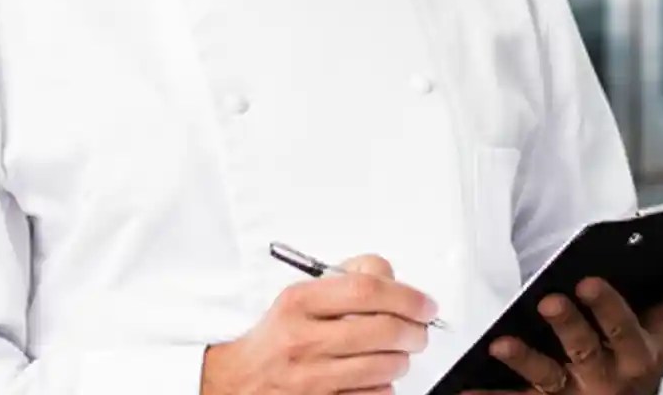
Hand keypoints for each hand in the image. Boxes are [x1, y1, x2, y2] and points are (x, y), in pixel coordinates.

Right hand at [201, 254, 438, 394]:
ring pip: (387, 365)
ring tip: (395, 353)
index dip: (406, 295)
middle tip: (420, 329)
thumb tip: (391, 278)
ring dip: (402, 358)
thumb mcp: (298, 298)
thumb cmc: (277, 339)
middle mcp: (303, 340)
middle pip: (384, 329)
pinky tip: (373, 377)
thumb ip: (344, 281)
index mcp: (297, 304)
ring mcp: (312, 379)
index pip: (366, 289)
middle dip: (416, 330)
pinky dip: (385, 385)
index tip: (424, 303)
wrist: (239, 383)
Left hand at [467, 238, 662, 394]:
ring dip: (523, 361)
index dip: (607, 307)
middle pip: (584, 350)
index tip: (587, 280)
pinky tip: (460, 387)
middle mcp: (607, 378)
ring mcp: (571, 394)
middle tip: (547, 300)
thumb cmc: (645, 357)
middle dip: (569, 326)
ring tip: (499, 343)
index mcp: (640, 353)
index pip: (624, 329)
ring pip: (546, 377)